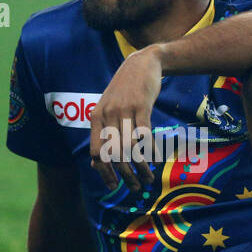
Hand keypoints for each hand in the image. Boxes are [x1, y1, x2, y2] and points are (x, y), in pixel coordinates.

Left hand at [89, 48, 161, 191]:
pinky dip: (151, 151)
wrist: (141, 63)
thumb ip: (101, 135)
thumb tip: (95, 164)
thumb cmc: (124, 91)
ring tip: (148, 179)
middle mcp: (107, 114)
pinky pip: (144, 135)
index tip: (113, 186)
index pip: (96, 152)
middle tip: (135, 188)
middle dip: (125, 175)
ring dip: (140, 167)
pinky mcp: (141, 106)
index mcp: (96, 117)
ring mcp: (124, 110)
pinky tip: (156, 162)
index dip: (104, 172)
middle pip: (114, 153)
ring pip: (130, 147)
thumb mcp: (107, 111)